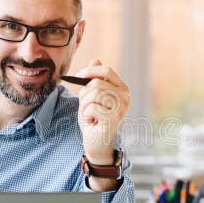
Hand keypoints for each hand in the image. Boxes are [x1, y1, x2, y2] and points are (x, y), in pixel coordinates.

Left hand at [73, 59, 130, 187]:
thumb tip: (95, 59)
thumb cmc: (94, 120)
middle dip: (85, 94)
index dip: (90, 71)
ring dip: (85, 105)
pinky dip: (86, 115)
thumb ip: (94, 79)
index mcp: (122, 89)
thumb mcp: (91, 96)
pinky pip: (91, 107)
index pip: (106, 70)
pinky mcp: (113, 118)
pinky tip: (93, 122)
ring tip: (90, 115)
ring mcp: (121, 107)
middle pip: (97, 83)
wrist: (96, 143)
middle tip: (86, 107)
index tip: (78, 76)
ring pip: (93, 94)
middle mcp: (125, 97)